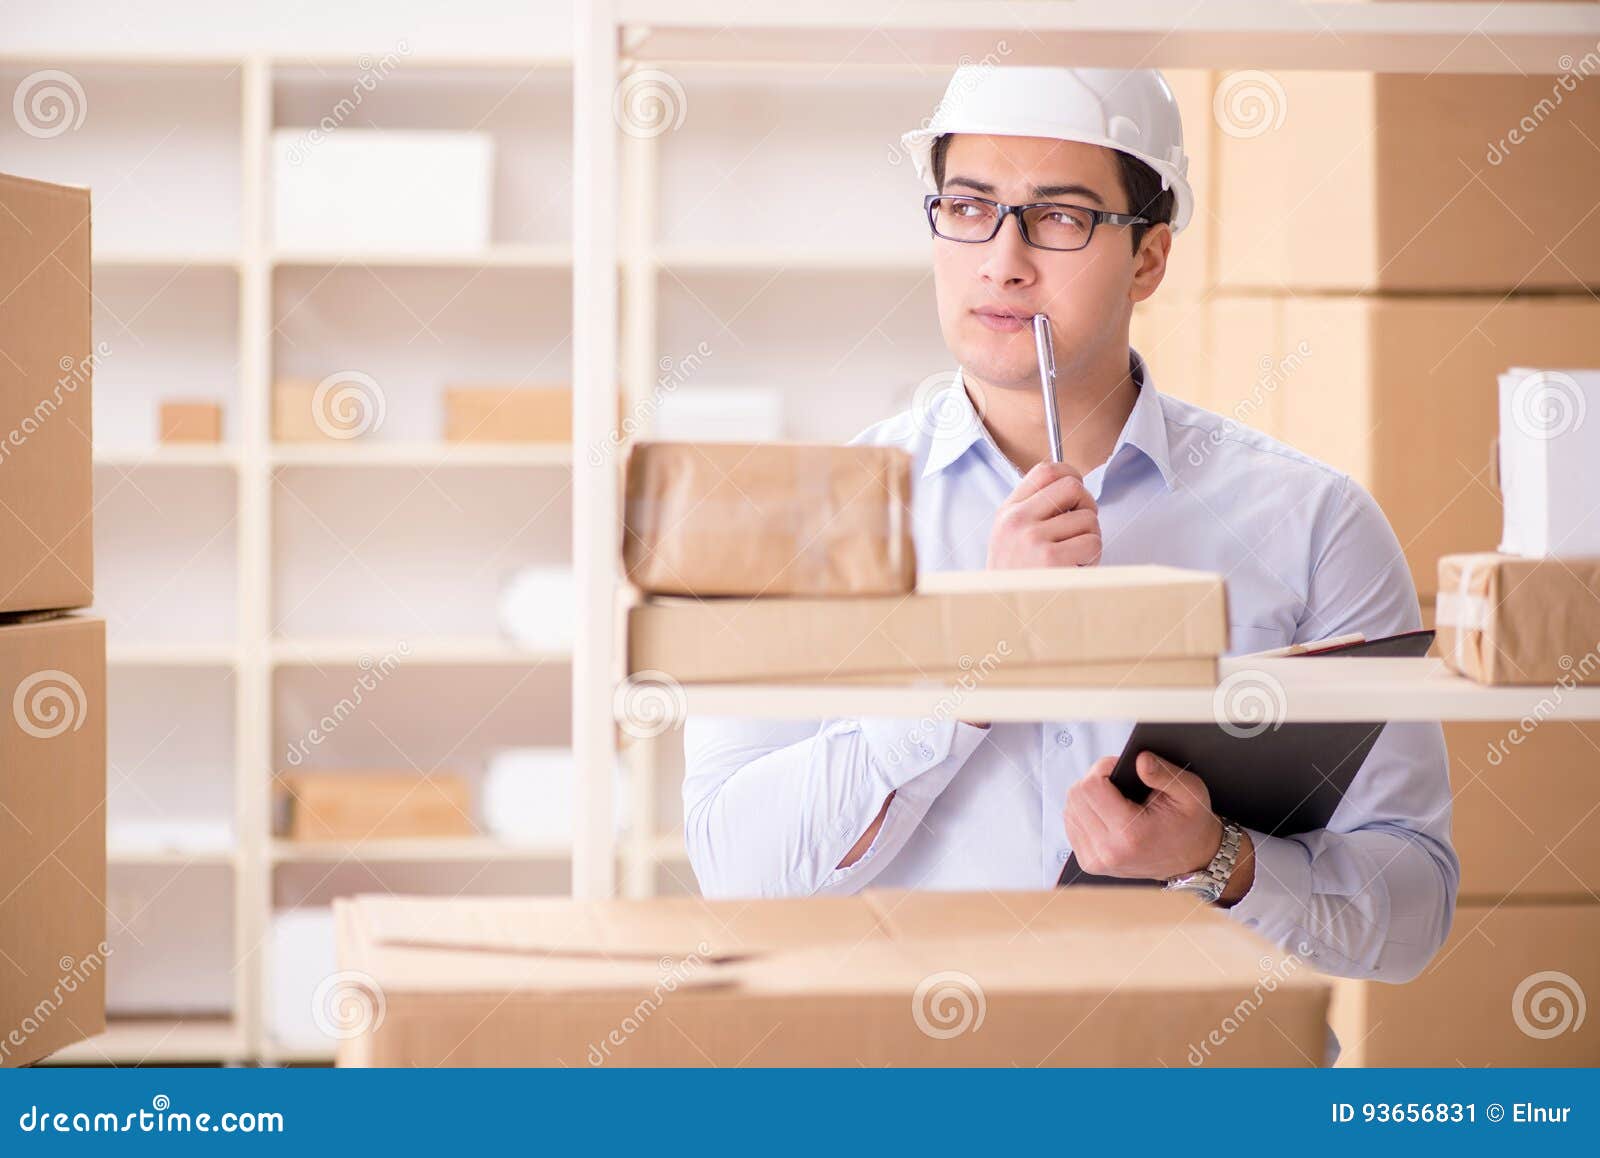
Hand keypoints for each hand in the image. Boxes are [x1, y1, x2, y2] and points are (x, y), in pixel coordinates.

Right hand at [987, 461, 1100, 568]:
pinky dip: (1092, 558)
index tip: (1077, 493)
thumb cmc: (1017, 577)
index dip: (1072, 475)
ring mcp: (1032, 539)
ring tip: (1072, 558)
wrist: (1004, 614)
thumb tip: (1074, 486)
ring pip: (1089, 519)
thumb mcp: (1011, 536)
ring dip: (1090, 539)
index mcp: (1008, 511)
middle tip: (1080, 528)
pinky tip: (1075, 569)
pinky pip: (1092, 543)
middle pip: (1073, 487)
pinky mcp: (1051, 559)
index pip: (1046, 470)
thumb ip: (1035, 509)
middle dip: (1087, 506)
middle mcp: (1017, 520)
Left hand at [1062, 751, 1227, 881]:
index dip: (1102, 768)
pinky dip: (1084, 812)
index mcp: (1130, 834)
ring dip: (1088, 796)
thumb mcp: (1189, 792)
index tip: (1119, 767)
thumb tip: (1139, 759)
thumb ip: (1164, 773)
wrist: (1191, 860)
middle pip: (1076, 795)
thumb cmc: (1190, 824)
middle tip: (1117, 781)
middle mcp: (1108, 850)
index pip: (1090, 786)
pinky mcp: (1089, 862)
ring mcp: (1096, 860)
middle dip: (1094, 780)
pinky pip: (1072, 824)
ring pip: (1070, 809)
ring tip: (1114, 798)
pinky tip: (1105, 811)